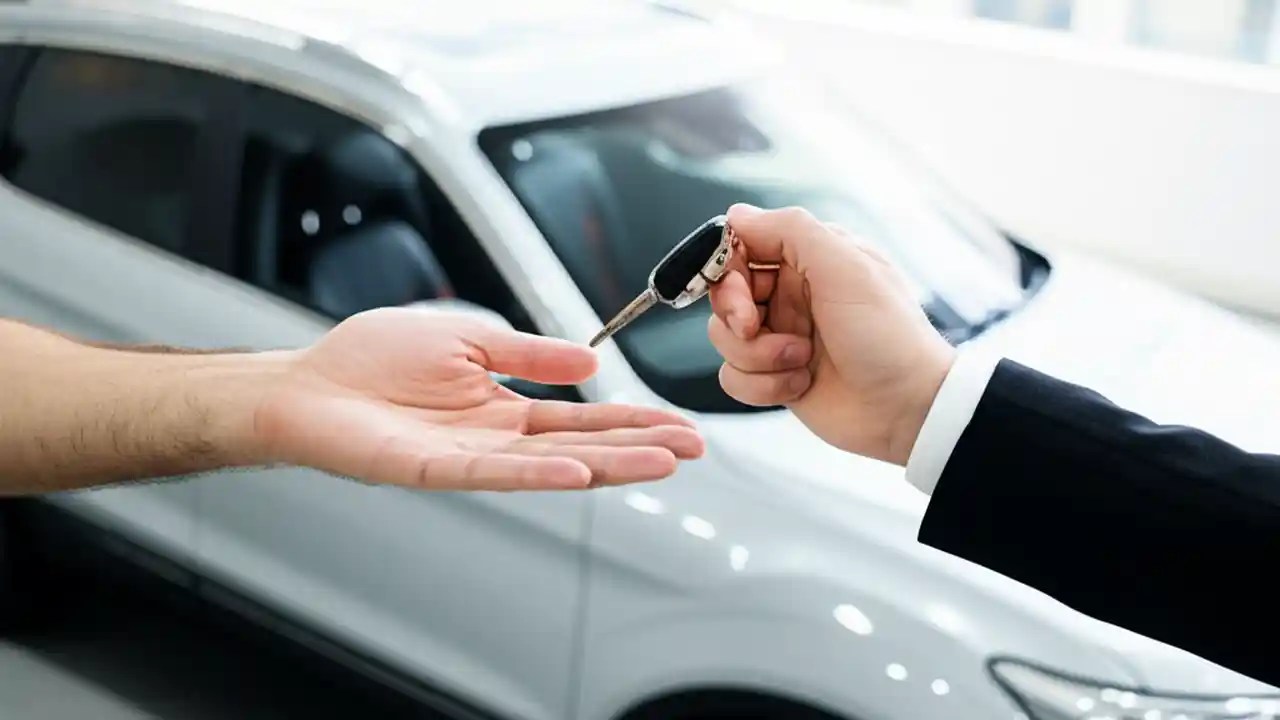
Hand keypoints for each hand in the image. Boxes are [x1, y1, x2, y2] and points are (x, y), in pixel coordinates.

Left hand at [251, 307, 703, 489]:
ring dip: (607, 465)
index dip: (631, 420)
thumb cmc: (371, 358)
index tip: (681, 425)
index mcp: (501, 405)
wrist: (305, 383)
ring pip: (550, 464)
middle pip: (580, 444)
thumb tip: (591, 361)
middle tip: (694, 450)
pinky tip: (578, 471)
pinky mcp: (431, 468)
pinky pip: (492, 472)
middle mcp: (493, 436)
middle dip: (639, 446)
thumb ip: (527, 353)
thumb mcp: (467, 339)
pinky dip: (537, 472)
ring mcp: (466, 456)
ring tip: (660, 464)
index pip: (581, 417)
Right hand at [708, 204, 955, 464]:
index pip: (741, 247)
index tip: (738, 289)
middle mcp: (791, 294)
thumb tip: (738, 215)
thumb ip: (789, 230)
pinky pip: (734, 377)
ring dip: (756, 355)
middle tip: (754, 327)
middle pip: (724, 294)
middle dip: (736, 316)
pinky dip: (761, 386)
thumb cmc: (888, 336)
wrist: (908, 408)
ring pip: (724, 338)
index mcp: (808, 258)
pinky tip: (798, 384)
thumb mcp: (845, 266)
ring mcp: (782, 336)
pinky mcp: (776, 375)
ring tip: (800, 360)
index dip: (727, 268)